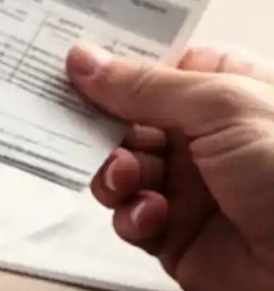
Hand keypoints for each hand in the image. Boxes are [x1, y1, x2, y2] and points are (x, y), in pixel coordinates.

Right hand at [68, 43, 273, 290]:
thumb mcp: (221, 107)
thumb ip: (144, 85)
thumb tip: (82, 58)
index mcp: (224, 90)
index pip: (154, 62)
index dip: (112, 60)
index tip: (67, 55)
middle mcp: (203, 135)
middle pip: (124, 116)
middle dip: (98, 121)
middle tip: (74, 121)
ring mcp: (187, 185)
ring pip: (117, 166)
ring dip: (112, 170)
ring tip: (127, 177)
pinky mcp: (174, 234)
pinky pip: (128, 216)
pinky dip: (130, 215)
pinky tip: (152, 217)